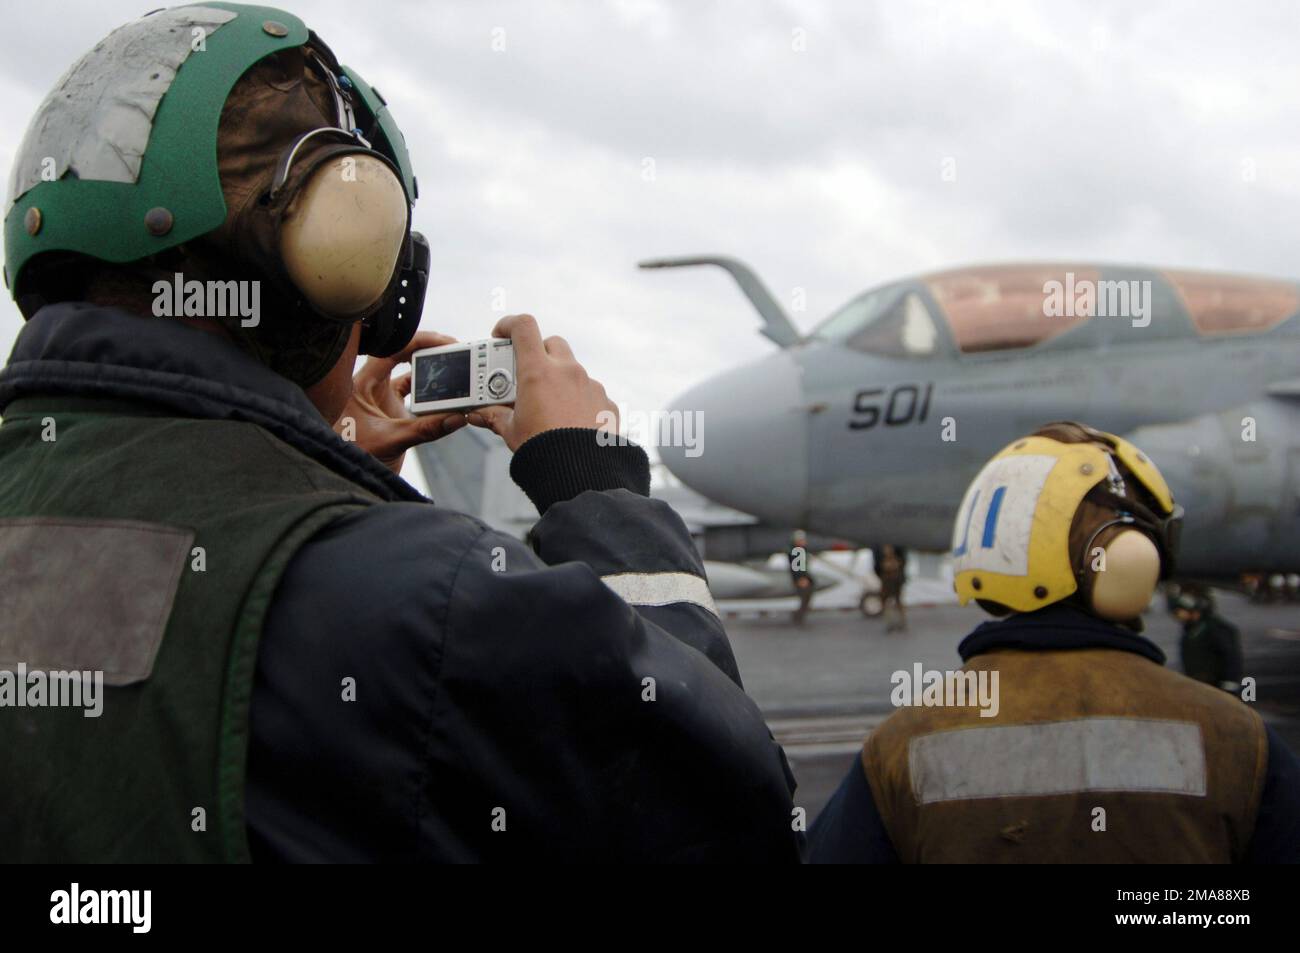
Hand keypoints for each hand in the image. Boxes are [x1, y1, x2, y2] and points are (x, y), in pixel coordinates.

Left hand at [339, 330, 467, 473]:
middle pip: (402, 355)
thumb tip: (456, 418)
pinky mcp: (389, 411)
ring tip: (451, 365)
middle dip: (428, 349)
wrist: (346, 478)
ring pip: (408, 374)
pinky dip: (429, 392)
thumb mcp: (392, 441)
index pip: (391, 350)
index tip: (442, 342)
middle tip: (453, 348)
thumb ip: (426, 429)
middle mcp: (371, 386)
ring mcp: (380, 398)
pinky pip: (413, 393)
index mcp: (363, 384)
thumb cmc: (354, 457)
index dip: (418, 341)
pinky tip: (443, 392)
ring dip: (429, 370)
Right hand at [467, 314, 617, 451]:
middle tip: (523, 374)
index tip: (500, 335)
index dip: (509, 325)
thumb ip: (493, 415)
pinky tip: (569, 421)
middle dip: (537, 353)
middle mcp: (567, 371)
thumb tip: (477, 413)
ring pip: (572, 369)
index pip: (523, 327)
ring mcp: (590, 385)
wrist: (582, 475)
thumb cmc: (544, 451)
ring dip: (558, 379)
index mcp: (539, 372)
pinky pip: (590, 392)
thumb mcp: (511, 431)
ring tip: (546, 405)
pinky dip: (578, 399)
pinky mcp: (606, 402)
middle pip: (551, 343)